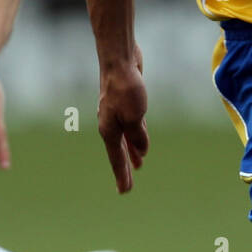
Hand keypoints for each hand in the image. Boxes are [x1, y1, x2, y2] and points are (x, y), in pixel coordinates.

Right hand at [98, 44, 148, 193]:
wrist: (119, 60)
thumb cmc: (125, 87)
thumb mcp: (135, 116)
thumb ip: (138, 135)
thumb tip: (142, 151)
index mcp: (109, 130)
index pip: (116, 159)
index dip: (122, 176)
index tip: (124, 191)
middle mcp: (110, 125)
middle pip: (119, 152)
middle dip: (124, 169)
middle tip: (127, 187)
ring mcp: (117, 115)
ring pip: (126, 140)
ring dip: (131, 153)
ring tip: (138, 166)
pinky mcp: (126, 105)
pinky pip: (131, 127)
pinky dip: (135, 138)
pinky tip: (140, 143)